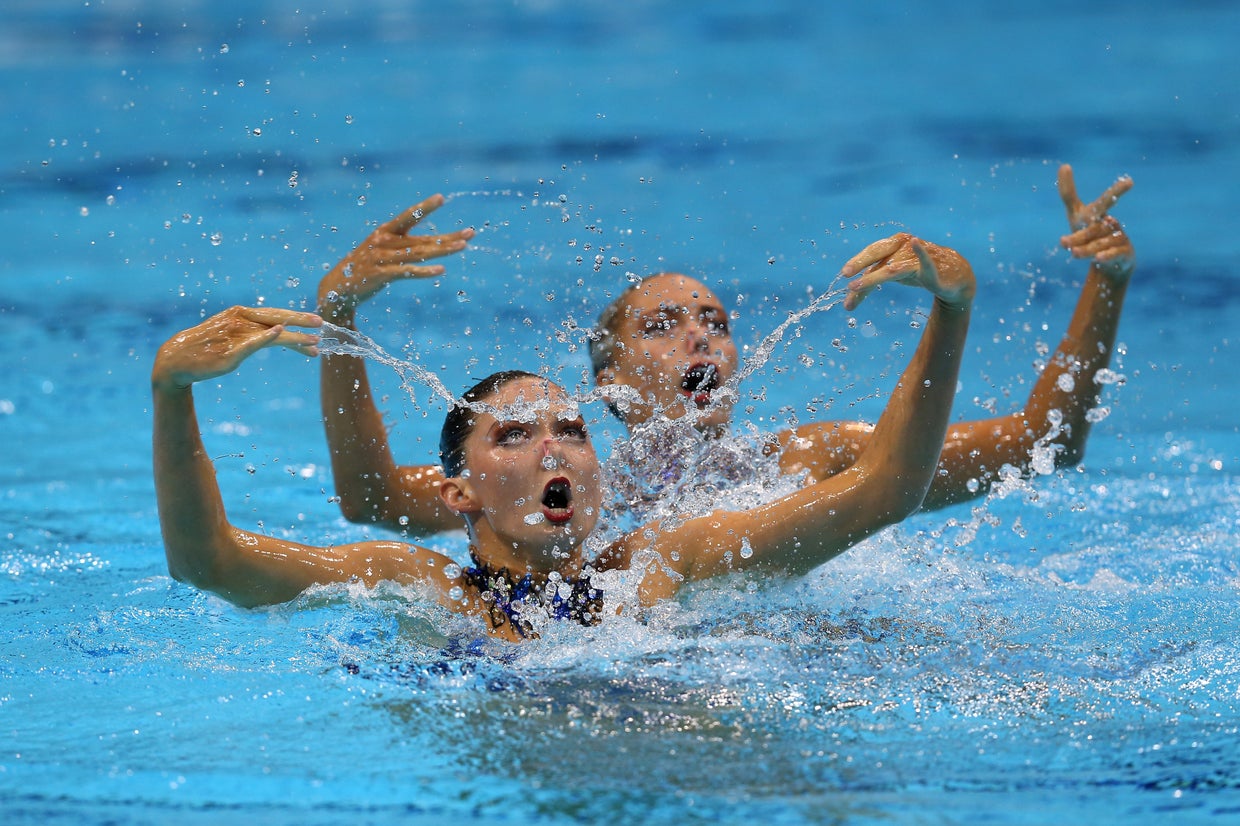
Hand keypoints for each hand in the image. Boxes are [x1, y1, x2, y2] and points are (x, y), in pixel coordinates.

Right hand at [153, 307, 321, 390]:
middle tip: (322, 324)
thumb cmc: (207, 347)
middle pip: (276, 318)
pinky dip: (265, 336)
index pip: (275, 314)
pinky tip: (280, 332)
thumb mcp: (233, 336)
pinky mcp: (230, 351)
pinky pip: (251, 342)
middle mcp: (240, 320)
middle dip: (301, 320)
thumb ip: (254, 333)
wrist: (177, 359)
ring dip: (294, 337)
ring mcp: (235, 335)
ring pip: (270, 333)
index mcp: (241, 314)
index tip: (318, 322)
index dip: (297, 317)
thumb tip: (279, 332)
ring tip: (314, 342)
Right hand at [317, 194, 475, 320]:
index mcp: (385, 232)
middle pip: (423, 238)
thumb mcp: (383, 251)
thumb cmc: (365, 268)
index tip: (442, 197)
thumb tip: (434, 244)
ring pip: (419, 253)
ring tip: (463, 247)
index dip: (425, 207)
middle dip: (449, 236)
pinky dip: (424, 271)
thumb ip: (406, 246)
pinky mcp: (380, 275)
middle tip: (471, 232)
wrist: (337, 288)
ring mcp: (382, 258)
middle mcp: (384, 241)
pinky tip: (441, 270)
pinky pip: (407, 272)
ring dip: (442, 250)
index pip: (408, 216)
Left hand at [839, 233, 974, 311]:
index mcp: (890, 246)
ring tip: (859, 285)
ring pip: (893, 267)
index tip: (844, 277)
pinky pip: (925, 260)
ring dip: (875, 277)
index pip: (870, 256)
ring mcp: (917, 256)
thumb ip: (869, 286)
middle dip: (861, 262)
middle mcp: (902, 247)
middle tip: (847, 275)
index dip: (857, 264)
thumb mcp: (891, 277)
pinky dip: (920, 252)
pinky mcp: (932, 268)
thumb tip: (846, 305)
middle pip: (878, 253)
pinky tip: (915, 243)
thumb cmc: (917, 272)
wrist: (954, 275)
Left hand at [1058, 164, 1134, 280]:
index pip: (1101, 200)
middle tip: (1129, 181)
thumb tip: (1064, 164)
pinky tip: (1098, 258)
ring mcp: (1118, 237)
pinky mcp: (1123, 253)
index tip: (1129, 180)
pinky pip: (1114, 252)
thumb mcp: (1077, 216)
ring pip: (1099, 240)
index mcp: (1097, 213)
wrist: (1110, 264)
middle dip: (1115, 194)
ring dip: (1086, 247)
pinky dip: (1106, 255)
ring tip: (1073, 253)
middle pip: (1104, 210)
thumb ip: (1069, 194)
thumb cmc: (1090, 233)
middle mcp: (1109, 222)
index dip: (1114, 190)